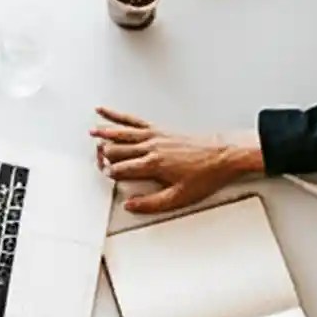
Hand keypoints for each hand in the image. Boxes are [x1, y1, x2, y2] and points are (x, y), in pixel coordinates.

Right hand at [90, 107, 262, 213]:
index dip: (110, 174)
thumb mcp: (180, 197)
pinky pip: (133, 120)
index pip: (121, 169)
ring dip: (104, 133)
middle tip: (98, 161)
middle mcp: (151, 147)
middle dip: (104, 156)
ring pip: (121, 133)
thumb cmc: (205, 174)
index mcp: (153, 165)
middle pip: (117, 150)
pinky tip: (106, 111)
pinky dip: (117, 115)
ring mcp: (154, 136)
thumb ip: (152, 203)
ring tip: (91, 132)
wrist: (224, 154)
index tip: (107, 176)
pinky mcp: (159, 129)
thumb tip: (131, 205)